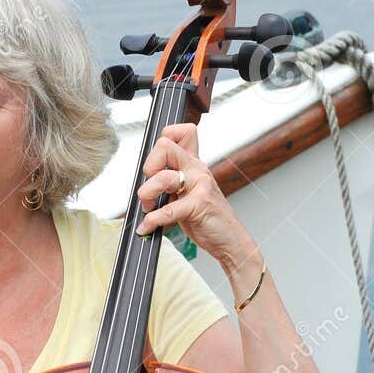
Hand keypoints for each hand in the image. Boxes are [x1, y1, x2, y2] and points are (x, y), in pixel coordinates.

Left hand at [135, 122, 261, 278]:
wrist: (230, 239)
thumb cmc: (207, 218)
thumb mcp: (187, 193)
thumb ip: (170, 184)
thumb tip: (143, 185)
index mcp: (192, 164)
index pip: (177, 133)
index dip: (159, 145)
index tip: (154, 168)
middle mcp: (196, 169)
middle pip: (164, 146)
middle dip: (149, 167)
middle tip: (150, 188)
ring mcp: (199, 185)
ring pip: (163, 177)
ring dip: (147, 194)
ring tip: (149, 207)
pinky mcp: (199, 205)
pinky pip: (169, 209)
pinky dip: (153, 220)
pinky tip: (148, 226)